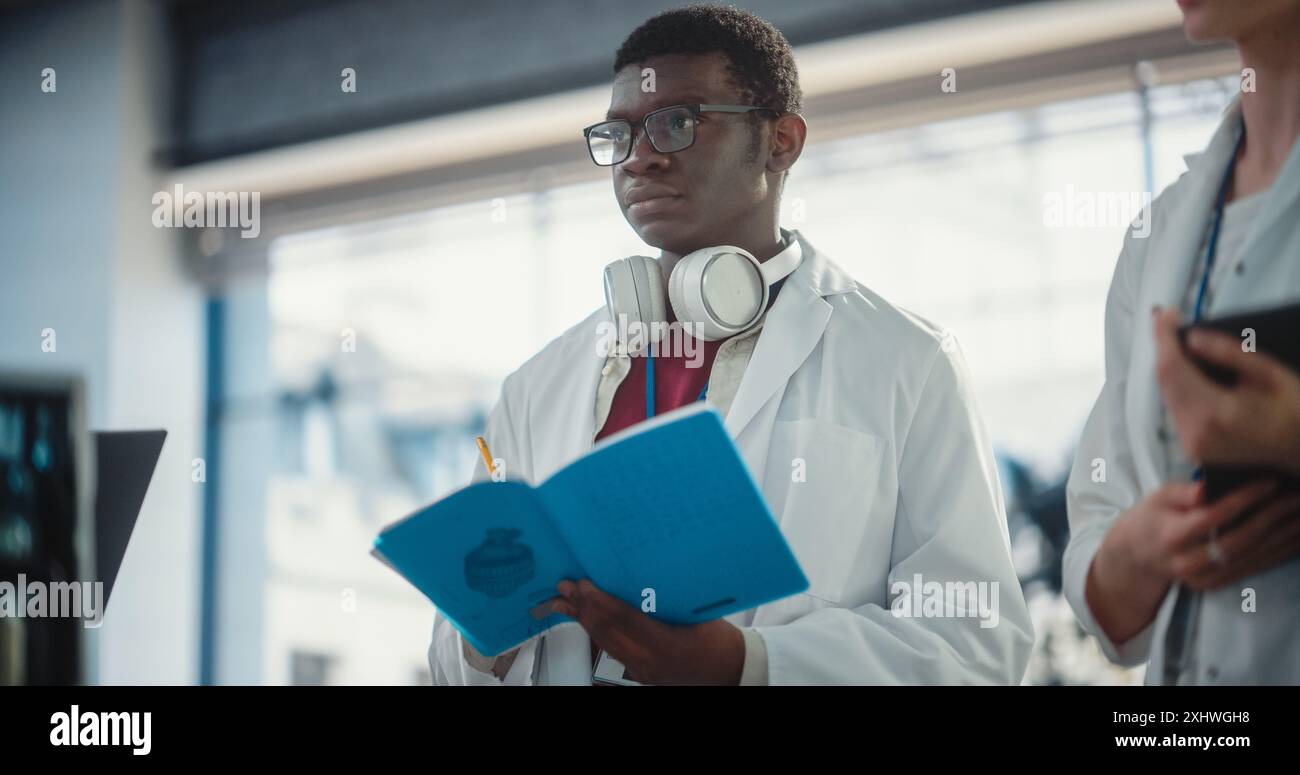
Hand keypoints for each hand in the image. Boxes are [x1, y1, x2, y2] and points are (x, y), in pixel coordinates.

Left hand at [548, 579, 745, 684]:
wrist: (732, 671)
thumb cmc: (720, 642)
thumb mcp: (696, 613)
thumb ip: (665, 598)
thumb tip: (637, 573)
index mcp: (664, 644)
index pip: (622, 618)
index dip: (599, 600)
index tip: (583, 584)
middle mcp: (648, 661)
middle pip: (606, 632)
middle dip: (583, 607)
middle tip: (565, 588)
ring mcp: (643, 671)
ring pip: (605, 643)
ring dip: (584, 620)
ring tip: (565, 602)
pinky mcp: (641, 674)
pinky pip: (613, 651)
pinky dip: (597, 633)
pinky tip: (587, 622)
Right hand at [1088, 478, 1291, 642]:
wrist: (1137, 556)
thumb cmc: (1151, 518)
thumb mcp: (1158, 497)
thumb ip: (1183, 492)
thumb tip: (1210, 485)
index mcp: (1171, 535)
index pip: (1213, 516)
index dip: (1244, 499)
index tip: (1269, 482)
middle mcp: (1187, 561)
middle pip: (1237, 540)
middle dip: (1271, 517)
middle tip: (1294, 496)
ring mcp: (1202, 577)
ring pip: (1249, 557)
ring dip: (1280, 536)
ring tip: (1299, 513)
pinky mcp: (1214, 584)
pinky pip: (1251, 568)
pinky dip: (1276, 552)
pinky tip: (1293, 536)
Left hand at [1154, 308, 1299, 475]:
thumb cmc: (1293, 411)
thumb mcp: (1268, 373)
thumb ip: (1228, 353)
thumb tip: (1192, 338)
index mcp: (1215, 414)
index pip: (1173, 368)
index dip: (1164, 337)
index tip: (1164, 315)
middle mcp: (1196, 433)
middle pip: (1165, 381)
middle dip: (1165, 348)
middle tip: (1169, 321)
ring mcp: (1192, 444)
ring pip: (1167, 394)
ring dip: (1170, 367)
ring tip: (1177, 341)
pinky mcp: (1192, 447)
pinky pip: (1176, 408)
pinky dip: (1178, 385)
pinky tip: (1186, 368)